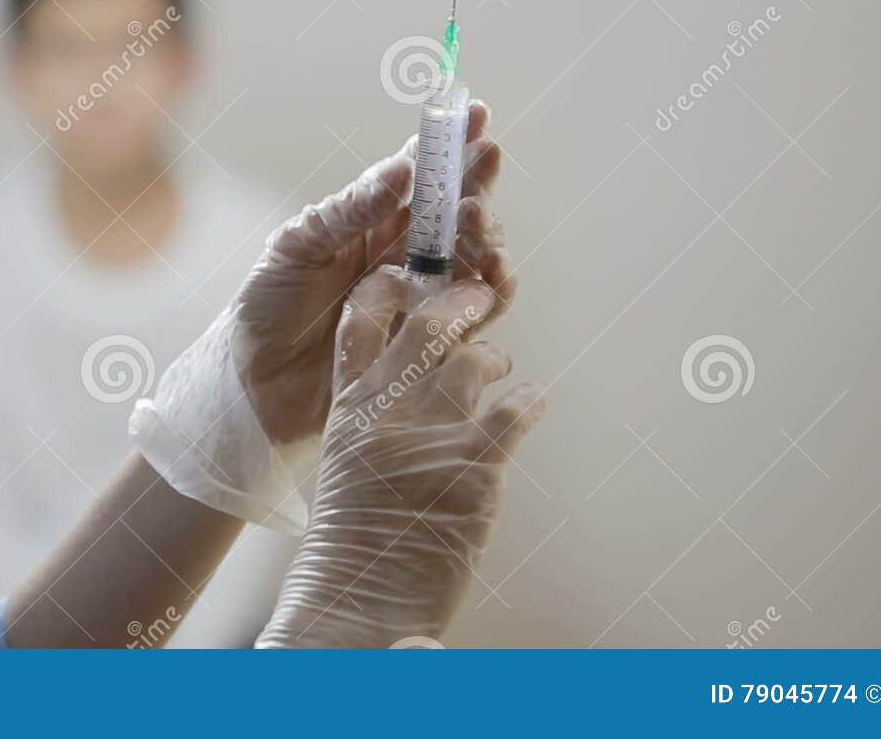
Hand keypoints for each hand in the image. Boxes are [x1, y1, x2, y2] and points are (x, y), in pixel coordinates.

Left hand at [129, 101, 513, 532]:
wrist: (253, 384)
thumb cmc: (266, 306)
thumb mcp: (295, 248)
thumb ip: (347, 211)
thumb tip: (400, 171)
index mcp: (370, 220)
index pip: (418, 172)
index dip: (449, 142)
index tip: (476, 113)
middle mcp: (402, 254)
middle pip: (456, 209)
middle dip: (477, 182)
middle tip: (487, 162)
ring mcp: (420, 297)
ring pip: (473, 258)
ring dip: (487, 236)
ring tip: (482, 223)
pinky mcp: (430, 341)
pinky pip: (473, 314)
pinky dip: (489, 293)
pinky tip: (490, 279)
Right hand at [257, 273, 543, 647]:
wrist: (360, 602)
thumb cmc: (354, 543)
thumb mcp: (346, 464)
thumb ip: (374, 419)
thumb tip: (411, 386)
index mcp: (348, 410)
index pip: (360, 323)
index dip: (387, 290)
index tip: (407, 278)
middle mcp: (388, 412)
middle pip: (426, 326)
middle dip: (459, 303)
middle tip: (478, 299)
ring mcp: (433, 435)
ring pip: (474, 359)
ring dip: (493, 356)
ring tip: (501, 366)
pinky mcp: (476, 465)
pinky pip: (517, 409)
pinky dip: (531, 399)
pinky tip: (534, 400)